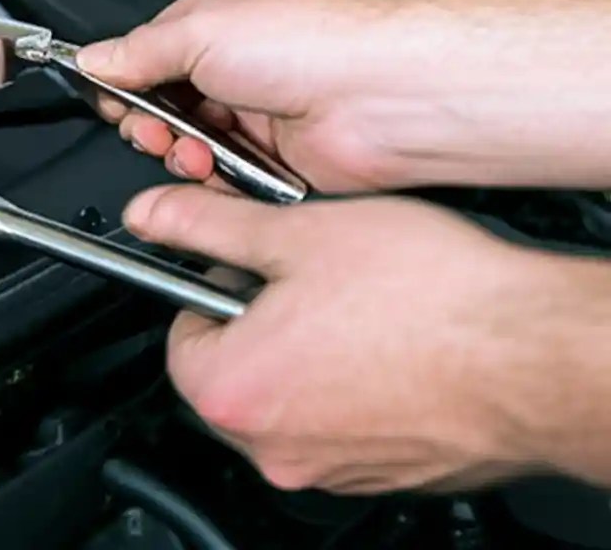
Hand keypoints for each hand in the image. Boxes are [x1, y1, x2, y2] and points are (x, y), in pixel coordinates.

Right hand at [79, 0, 610, 191]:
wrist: (384, 98)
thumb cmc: (319, 43)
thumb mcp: (201, 30)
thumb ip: (138, 52)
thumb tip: (93, 60)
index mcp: (222, 18)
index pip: (149, 52)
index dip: (125, 78)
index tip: (110, 96)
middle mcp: (240, 65)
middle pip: (164, 104)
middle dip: (148, 121)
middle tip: (150, 127)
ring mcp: (257, 113)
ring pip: (188, 146)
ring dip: (179, 152)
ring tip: (190, 148)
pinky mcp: (273, 159)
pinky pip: (221, 180)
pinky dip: (212, 180)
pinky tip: (216, 168)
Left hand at [125, 184, 610, 493]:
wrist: (536, 356)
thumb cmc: (432, 301)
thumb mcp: (299, 234)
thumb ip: (209, 226)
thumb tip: (155, 216)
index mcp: (231, 390)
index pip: (179, 333)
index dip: (213, 285)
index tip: (248, 265)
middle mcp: (271, 448)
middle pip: (233, 371)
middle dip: (260, 322)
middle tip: (312, 278)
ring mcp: (330, 470)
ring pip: (291, 399)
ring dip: (309, 353)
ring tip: (363, 309)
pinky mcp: (384, 475)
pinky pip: (344, 425)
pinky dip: (356, 388)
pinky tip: (395, 345)